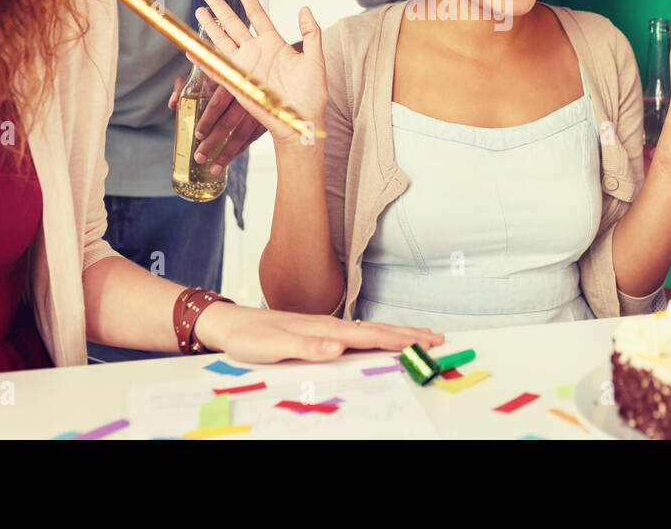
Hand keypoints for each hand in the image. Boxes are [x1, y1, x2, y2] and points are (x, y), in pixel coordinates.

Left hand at [168, 77, 267, 175]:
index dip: (207, 121)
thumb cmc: (225, 70)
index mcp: (230, 81)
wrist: (261, 67)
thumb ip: (185, 84)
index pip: (216, 104)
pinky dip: (242, 149)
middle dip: (212, 143)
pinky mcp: (268, 116)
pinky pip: (254, 137)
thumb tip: (172, 105)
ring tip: (214, 169)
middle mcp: (246, 94)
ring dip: (228, 154)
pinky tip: (231, 158)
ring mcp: (260, 107)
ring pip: (243, 135)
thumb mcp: (205, 72)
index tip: (197, 134)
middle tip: (199, 157)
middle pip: (228, 123)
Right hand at [193, 0, 327, 146]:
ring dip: (209, 26)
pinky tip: (192, 48)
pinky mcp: (237, 82)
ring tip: (198, 11)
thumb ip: (311, 33)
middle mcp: (256, 52)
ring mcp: (245, 66)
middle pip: (233, 23)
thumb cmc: (311, 94)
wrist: (301, 120)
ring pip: (222, 41)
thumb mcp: (315, 59)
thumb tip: (305, 8)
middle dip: (219, 6)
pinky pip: (216, 68)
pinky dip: (203, 59)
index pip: (256, 13)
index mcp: (274, 44)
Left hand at [199, 305, 444, 362]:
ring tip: (422, 336)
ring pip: (371, 329)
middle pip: (378, 329)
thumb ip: (307, 347)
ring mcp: (327, 327)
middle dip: (409, 334)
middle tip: (439, 339)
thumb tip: (338, 347)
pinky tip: (382, 338)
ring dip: (398, 333)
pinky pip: (359, 333)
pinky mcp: (321, 331)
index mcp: (325, 329)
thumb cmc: (251, 337)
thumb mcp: (274, 347)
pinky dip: (379, 335)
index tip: (425, 343)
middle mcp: (331, 325)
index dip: (399, 340)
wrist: (231, 323)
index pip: (370, 336)